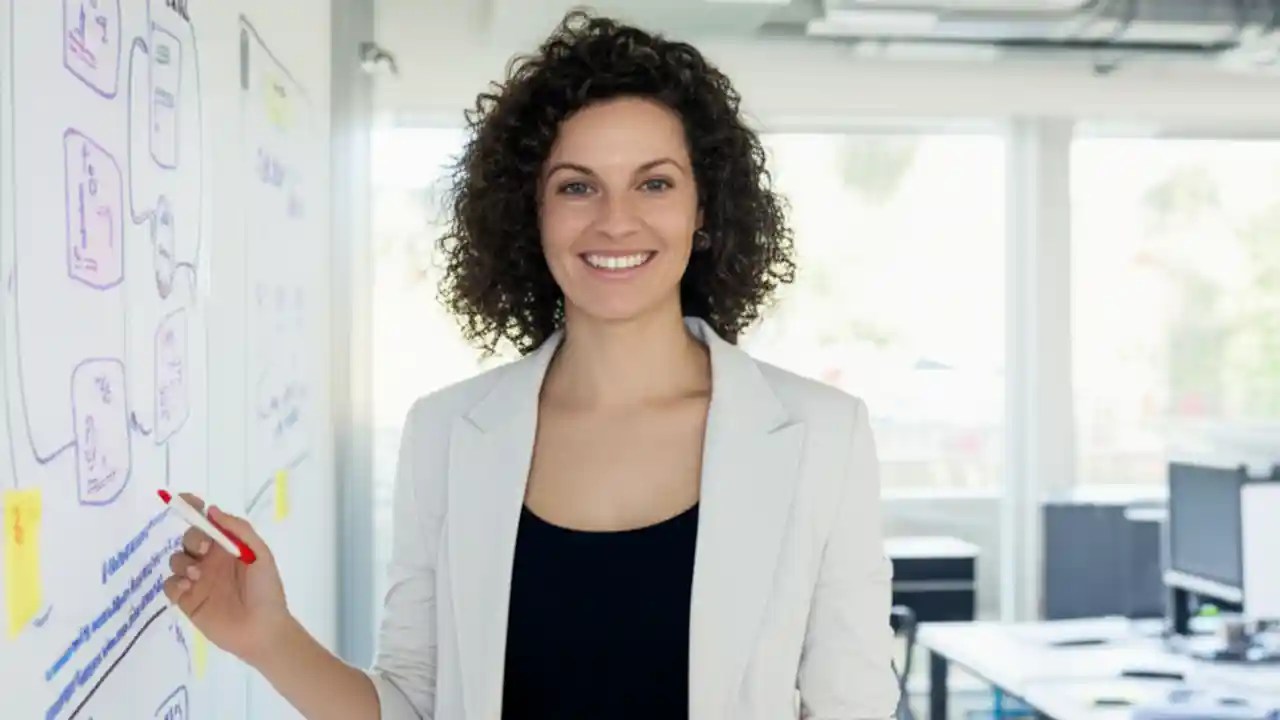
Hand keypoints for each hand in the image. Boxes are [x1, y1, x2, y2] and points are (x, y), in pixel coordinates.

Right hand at [162, 494, 291, 666]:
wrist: (262, 630)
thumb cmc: (267, 590)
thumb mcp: (261, 555)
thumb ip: (239, 530)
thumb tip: (212, 510)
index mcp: (228, 546)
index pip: (207, 522)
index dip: (194, 509)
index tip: (185, 500)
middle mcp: (210, 559)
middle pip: (188, 538)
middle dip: (192, 538)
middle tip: (203, 550)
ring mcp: (197, 580)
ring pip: (176, 559)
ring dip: (182, 562)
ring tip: (197, 577)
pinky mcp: (187, 601)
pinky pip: (170, 585)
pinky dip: (175, 584)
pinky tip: (189, 590)